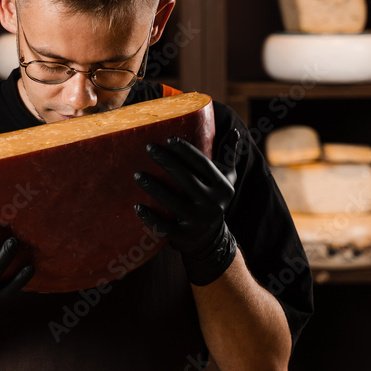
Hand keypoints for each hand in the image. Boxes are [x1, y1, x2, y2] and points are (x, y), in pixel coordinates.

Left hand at [133, 129, 241, 285]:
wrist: (210, 239)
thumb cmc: (213, 198)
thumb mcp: (225, 180)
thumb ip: (228, 156)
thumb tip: (234, 132)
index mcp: (223, 187)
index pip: (203, 164)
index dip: (186, 151)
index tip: (169, 139)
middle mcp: (213, 205)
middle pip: (186, 179)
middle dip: (167, 162)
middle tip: (149, 148)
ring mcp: (199, 222)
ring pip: (173, 202)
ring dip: (153, 187)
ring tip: (137, 174)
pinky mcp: (185, 237)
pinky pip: (164, 227)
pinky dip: (150, 217)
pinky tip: (137, 206)